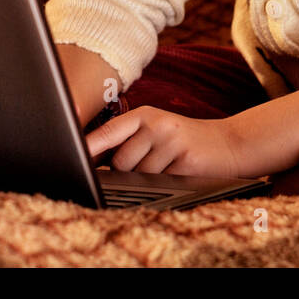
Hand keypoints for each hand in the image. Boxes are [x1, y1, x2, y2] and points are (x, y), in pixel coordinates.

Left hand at [85, 106, 244, 178]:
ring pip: (139, 175)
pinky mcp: (186, 160)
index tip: (69, 153)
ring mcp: (172, 141)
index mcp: (144, 115)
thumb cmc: (184, 141)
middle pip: (120, 162)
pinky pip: (161, 182)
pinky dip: (166, 182)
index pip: (109, 131)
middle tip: (149, 165)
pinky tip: (178, 171)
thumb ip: (127, 141)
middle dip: (126, 172)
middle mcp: (156, 124)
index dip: (89, 146)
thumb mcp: (155, 131)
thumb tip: (92, 161)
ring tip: (167, 166)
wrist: (229, 144)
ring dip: (148, 179)